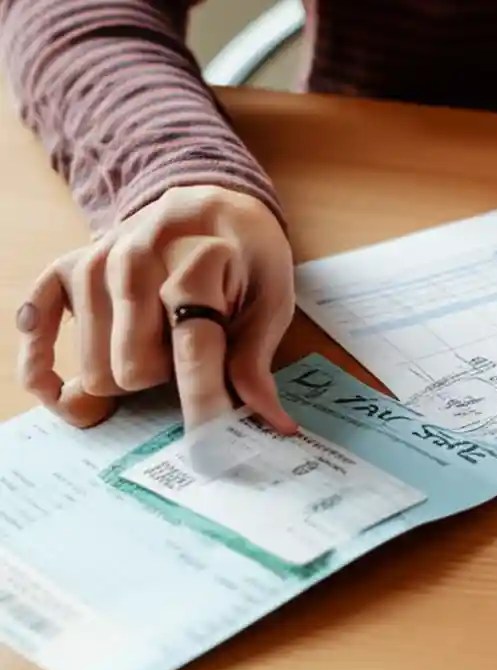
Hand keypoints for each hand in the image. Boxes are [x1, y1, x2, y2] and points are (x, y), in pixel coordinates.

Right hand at [15, 186, 299, 432]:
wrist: (213, 201)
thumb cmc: (248, 259)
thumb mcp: (273, 301)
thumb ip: (257, 361)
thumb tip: (272, 423)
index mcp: (197, 267)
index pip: (193, 354)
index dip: (204, 409)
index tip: (213, 452)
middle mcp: (137, 262)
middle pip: (132, 372)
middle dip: (163, 381)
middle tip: (186, 355)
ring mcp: (96, 262)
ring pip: (94, 367)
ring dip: (126, 372)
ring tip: (155, 342)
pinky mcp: (69, 265)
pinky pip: (35, 324)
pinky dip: (41, 362)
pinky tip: (55, 386)